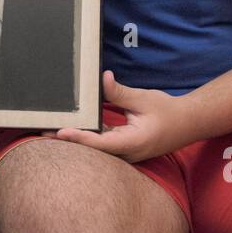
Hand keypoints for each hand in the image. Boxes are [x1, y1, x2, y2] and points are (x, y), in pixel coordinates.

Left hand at [51, 70, 185, 162]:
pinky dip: (87, 138)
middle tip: (43, 132)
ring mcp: (126, 153)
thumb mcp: (143, 98)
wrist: (188, 123)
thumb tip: (101, 78)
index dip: (79, 138)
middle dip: (69, 142)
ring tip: (49, 132)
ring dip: (76, 141)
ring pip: (96, 150)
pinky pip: (102, 145)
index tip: (61, 132)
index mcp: (133, 142)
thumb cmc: (168, 112)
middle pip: (93, 150)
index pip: (101, 143)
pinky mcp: (124, 149)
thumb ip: (119, 92)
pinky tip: (70, 131)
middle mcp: (127, 153)